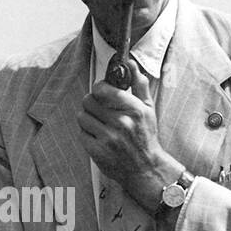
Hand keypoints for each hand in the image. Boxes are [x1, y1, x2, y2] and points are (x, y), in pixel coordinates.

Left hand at [77, 69, 179, 210]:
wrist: (146, 169)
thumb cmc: (146, 136)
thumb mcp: (148, 108)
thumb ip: (139, 84)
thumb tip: (129, 62)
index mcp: (134, 109)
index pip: (102, 89)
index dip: (98, 88)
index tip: (101, 92)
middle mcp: (121, 123)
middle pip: (88, 101)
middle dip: (92, 103)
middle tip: (99, 109)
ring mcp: (108, 138)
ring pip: (82, 116)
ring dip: (87, 118)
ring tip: (98, 123)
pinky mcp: (97, 151)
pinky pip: (81, 133)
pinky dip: (87, 133)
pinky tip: (98, 137)